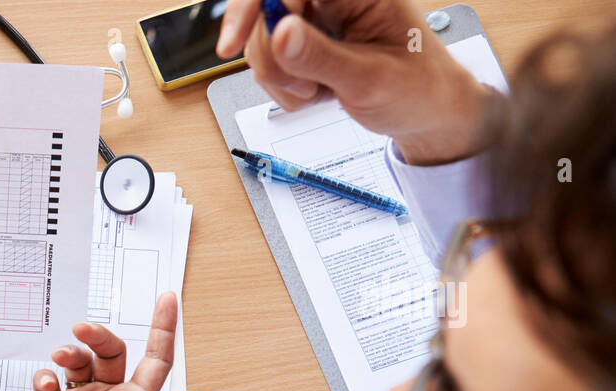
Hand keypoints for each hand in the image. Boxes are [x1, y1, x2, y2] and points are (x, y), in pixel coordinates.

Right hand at [6, 293, 206, 390]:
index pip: (155, 359)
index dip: (163, 328)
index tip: (167, 297)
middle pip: (111, 352)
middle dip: (99, 336)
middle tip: (82, 330)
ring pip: (79, 360)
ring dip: (71, 352)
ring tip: (61, 358)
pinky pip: (50, 377)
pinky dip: (46, 374)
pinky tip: (46, 385)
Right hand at [216, 0, 498, 163]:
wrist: (427, 113)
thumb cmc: (417, 89)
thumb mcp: (370, 79)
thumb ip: (321, 57)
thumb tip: (280, 32)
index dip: (252, 7)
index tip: (231, 44)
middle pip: (265, 15)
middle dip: (273, 60)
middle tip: (304, 89)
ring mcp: (317, 21)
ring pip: (262, 43)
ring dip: (280, 79)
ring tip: (318, 92)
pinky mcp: (306, 45)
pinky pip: (270, 63)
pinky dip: (284, 88)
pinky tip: (316, 93)